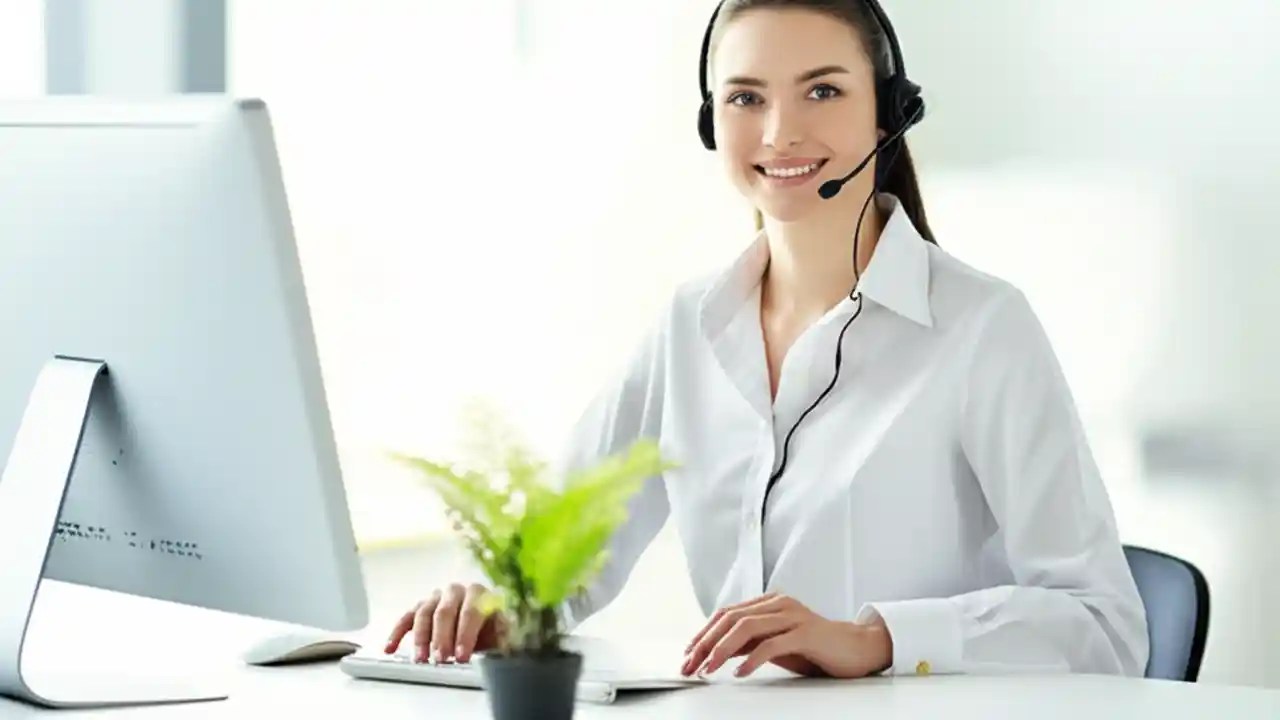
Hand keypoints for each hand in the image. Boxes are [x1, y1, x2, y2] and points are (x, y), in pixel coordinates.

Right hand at [384, 583, 506, 663]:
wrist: (482, 621)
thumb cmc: (493, 627)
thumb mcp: (504, 629)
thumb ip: (506, 631)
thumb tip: (508, 637)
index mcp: (479, 593)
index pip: (470, 612)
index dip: (465, 635)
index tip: (461, 657)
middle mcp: (456, 591)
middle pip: (445, 612)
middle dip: (442, 638)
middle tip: (441, 659)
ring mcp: (436, 597)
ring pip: (424, 613)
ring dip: (421, 638)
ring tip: (421, 660)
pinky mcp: (421, 607)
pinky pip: (406, 618)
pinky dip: (397, 632)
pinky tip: (390, 648)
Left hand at [680, 593, 891, 678]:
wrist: (855, 648)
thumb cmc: (814, 647)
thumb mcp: (773, 644)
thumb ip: (747, 643)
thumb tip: (714, 652)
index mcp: (768, 602)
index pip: (726, 613)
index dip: (703, 633)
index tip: (688, 654)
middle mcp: (778, 604)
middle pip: (731, 618)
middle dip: (706, 642)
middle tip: (691, 664)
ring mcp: (793, 616)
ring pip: (747, 627)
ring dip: (722, 650)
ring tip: (709, 668)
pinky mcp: (806, 633)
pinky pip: (773, 644)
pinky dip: (753, 658)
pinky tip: (741, 672)